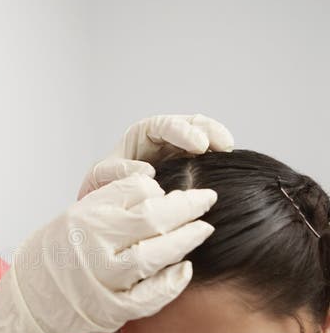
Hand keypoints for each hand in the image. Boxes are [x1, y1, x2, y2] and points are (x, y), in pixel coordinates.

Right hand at [0, 175, 216, 332]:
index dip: (161, 189)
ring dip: (186, 241)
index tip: (175, 191)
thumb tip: (158, 188)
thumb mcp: (75, 217)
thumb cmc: (57, 255)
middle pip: (151, 219)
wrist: (27, 304)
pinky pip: (150, 296)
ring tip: (204, 229)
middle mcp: (91, 245)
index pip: (135, 190)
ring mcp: (101, 279)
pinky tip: (186, 270)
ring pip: (153, 256)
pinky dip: (172, 282)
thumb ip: (111, 203)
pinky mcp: (110, 310)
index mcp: (84, 216)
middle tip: (209, 199)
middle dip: (187, 206)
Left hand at [78, 113, 232, 198]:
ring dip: (218, 144)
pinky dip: (218, 163)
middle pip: (193, 125)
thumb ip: (119, 171)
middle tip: (223, 146)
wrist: (108, 208)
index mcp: (143, 133)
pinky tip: (228, 171)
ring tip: (230, 154)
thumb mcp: (102, 176)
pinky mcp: (191, 169)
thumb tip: (148, 172)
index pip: (165, 125)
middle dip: (209, 131)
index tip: (199, 146)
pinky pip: (208, 161)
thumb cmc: (103, 187)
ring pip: (205, 140)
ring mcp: (181, 153)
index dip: (184, 132)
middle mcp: (165, 139)